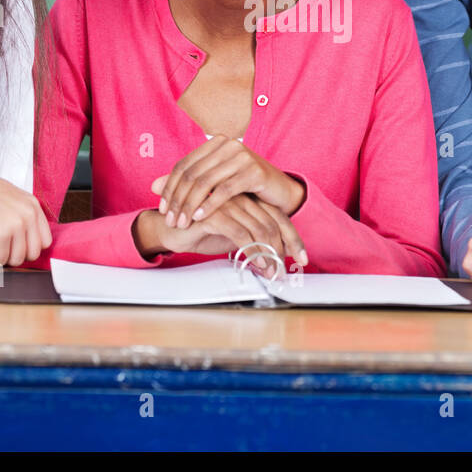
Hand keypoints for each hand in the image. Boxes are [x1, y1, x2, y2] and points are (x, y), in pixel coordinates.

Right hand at [0, 167, 51, 266]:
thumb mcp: (12, 197)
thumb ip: (24, 215)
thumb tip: (28, 239)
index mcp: (33, 206)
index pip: (45, 241)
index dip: (29, 246)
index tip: (17, 244)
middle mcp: (28, 215)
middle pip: (32, 253)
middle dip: (15, 253)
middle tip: (1, 244)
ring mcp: (15, 225)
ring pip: (15, 259)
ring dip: (1, 255)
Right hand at [133, 193, 307, 274]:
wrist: (169, 229)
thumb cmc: (203, 232)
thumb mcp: (233, 237)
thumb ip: (253, 241)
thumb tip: (276, 259)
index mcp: (249, 200)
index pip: (279, 217)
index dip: (294, 239)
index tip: (302, 260)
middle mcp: (241, 198)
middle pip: (273, 223)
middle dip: (282, 251)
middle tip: (283, 273)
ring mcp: (228, 203)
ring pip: (259, 229)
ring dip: (268, 255)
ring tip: (271, 273)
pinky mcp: (214, 214)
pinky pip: (241, 234)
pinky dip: (252, 252)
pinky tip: (256, 266)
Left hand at [151, 136, 304, 229]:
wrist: (280, 192)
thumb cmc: (245, 189)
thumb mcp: (213, 185)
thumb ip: (186, 183)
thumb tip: (153, 186)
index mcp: (215, 143)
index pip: (184, 165)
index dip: (169, 188)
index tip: (162, 209)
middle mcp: (228, 144)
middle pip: (192, 174)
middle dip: (178, 199)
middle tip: (170, 221)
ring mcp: (242, 156)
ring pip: (205, 182)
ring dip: (190, 205)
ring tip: (182, 223)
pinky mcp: (254, 171)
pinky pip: (224, 190)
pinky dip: (209, 205)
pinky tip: (199, 218)